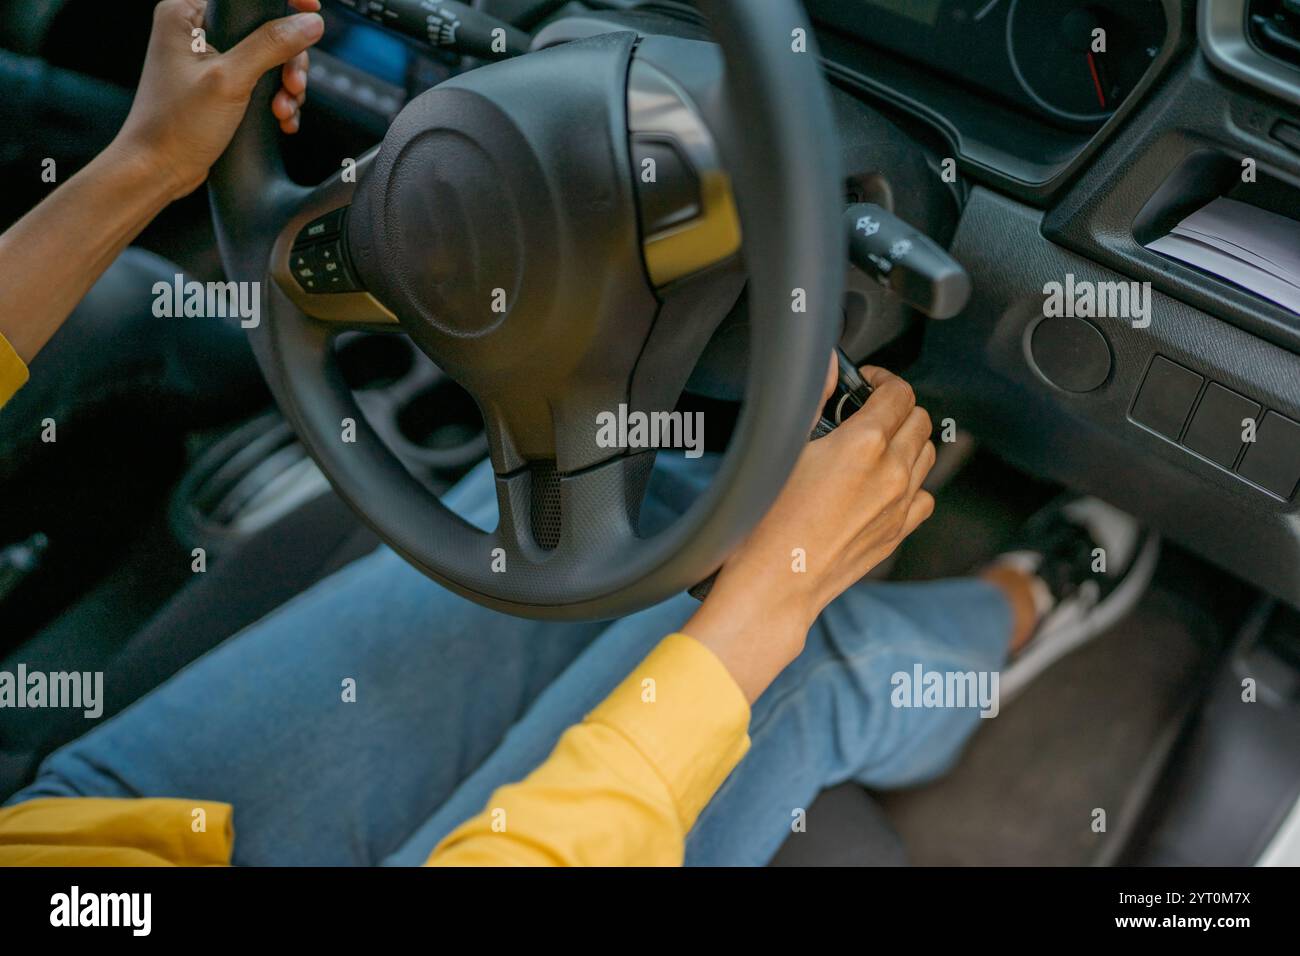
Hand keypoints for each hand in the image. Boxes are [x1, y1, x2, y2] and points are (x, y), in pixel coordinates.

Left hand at [109, 0, 324, 200]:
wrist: (159, 170)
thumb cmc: (174, 126)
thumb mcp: (229, 80)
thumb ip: (270, 46)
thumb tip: (309, 23)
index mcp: (185, 14)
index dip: (285, 0)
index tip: (312, 10)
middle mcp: (195, 30)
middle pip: (264, 27)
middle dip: (288, 59)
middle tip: (293, 85)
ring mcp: (209, 59)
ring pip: (269, 57)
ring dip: (286, 85)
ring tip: (283, 110)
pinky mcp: (220, 85)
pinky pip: (262, 80)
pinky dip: (276, 99)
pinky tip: (281, 118)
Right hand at [686, 358, 936, 701]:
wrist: (774, 585)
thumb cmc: (766, 523)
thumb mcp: (782, 447)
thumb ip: (811, 398)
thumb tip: (827, 364)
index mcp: (865, 444)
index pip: (899, 392)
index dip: (882, 379)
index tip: (866, 383)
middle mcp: (892, 473)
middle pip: (919, 419)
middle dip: (897, 407)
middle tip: (868, 410)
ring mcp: (900, 506)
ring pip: (927, 454)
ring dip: (907, 440)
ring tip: (876, 444)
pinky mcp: (898, 533)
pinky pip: (924, 495)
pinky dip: (911, 481)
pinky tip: (883, 483)